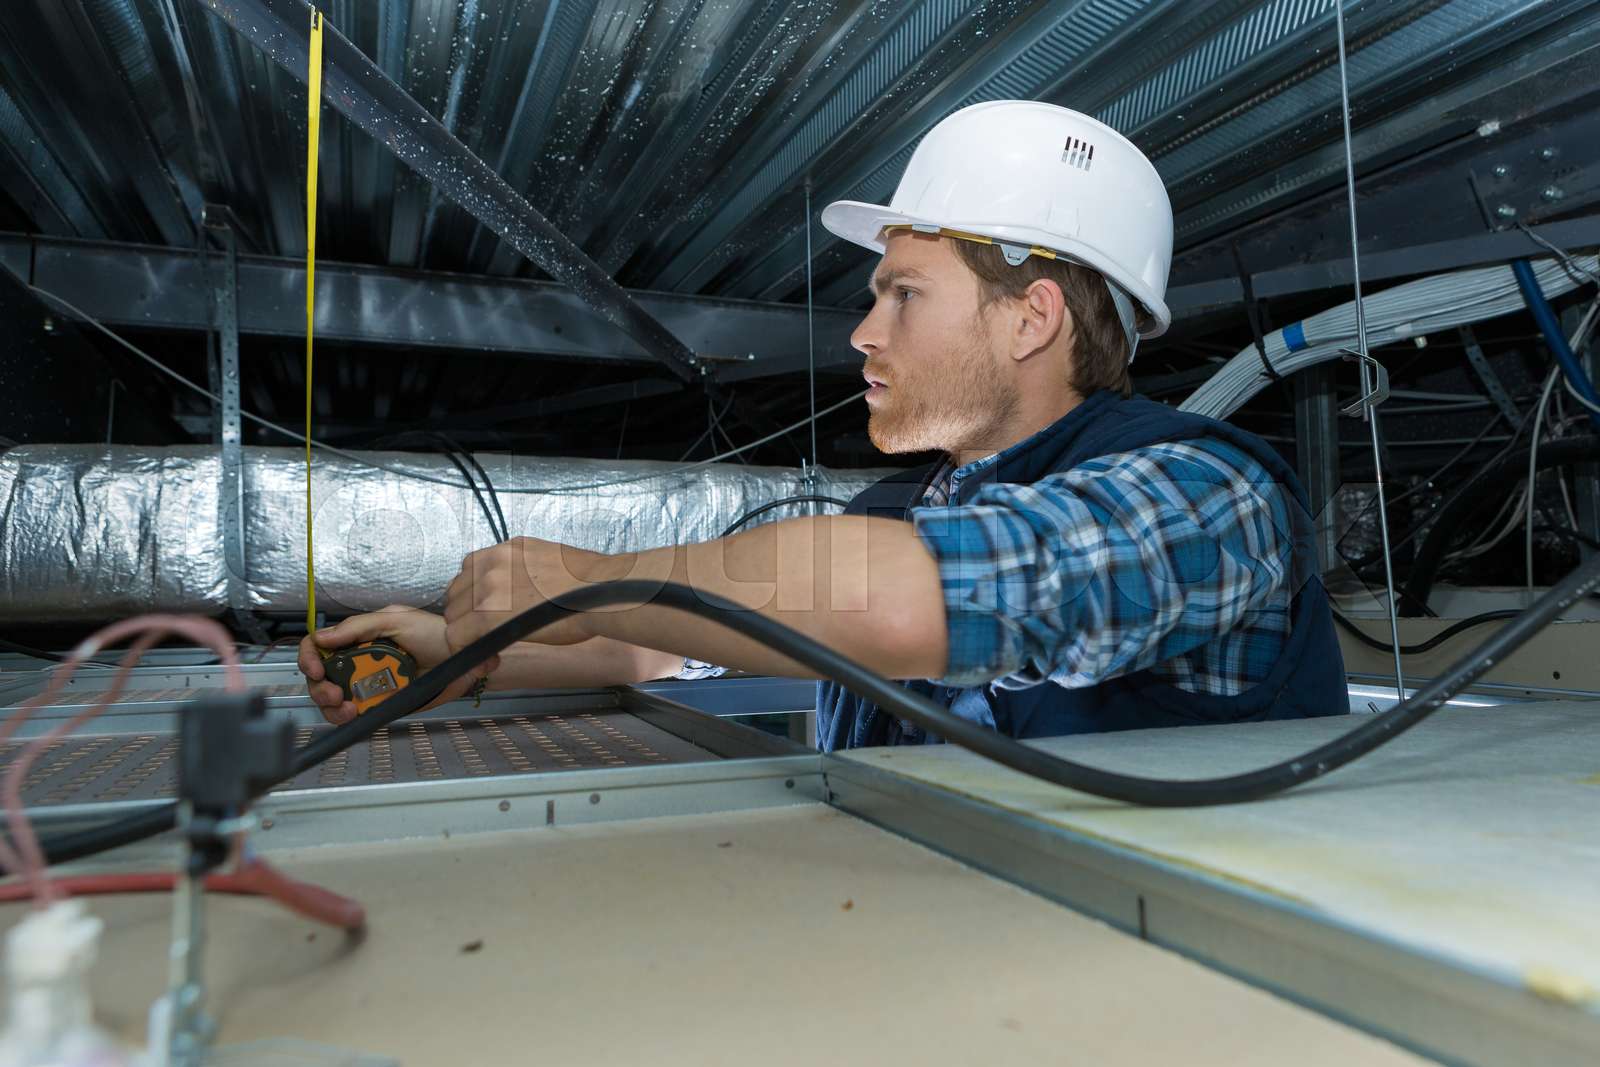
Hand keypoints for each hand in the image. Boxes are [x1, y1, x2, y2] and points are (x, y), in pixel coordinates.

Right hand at [298, 605, 499, 724]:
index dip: (309, 658)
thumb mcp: (396, 619)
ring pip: (331, 700)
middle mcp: (356, 662)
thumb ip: (358, 627)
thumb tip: (321, 638)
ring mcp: (366, 685)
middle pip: (320, 677)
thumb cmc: (434, 632)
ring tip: (347, 707)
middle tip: (335, 693)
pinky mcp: (378, 704)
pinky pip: (352, 714)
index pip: (319, 646)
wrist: (461, 659)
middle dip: (320, 688)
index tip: (317, 670)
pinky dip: (345, 717)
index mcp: (357, 638)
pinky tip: (354, 713)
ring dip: (330, 706)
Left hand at [443, 537, 617, 653]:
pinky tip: (492, 659)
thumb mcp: (550, 561)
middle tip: (490, 634)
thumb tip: (523, 590)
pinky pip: (457, 637)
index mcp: (508, 549)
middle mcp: (492, 562)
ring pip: (453, 615)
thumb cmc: (591, 583)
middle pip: (456, 592)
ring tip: (492, 648)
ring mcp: (487, 587)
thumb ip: (526, 570)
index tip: (490, 613)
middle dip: (469, 615)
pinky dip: (469, 651)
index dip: (475, 596)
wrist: (602, 593)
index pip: (470, 570)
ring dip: (468, 633)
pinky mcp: (487, 615)